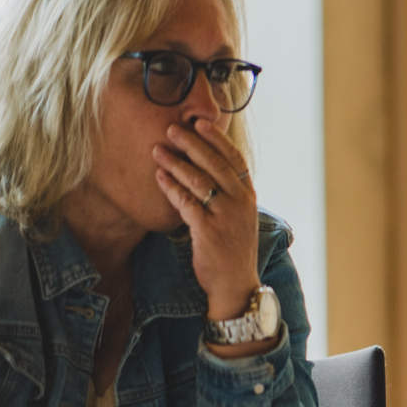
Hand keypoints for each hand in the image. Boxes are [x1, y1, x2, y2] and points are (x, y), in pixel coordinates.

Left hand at [153, 116, 261, 326]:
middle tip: (171, 128)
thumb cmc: (232, 250)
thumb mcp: (238, 218)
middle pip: (215, 164)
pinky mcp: (208, 231)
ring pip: (199, 180)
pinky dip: (171, 188)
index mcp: (248, 197)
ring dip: (176, 163)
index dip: (217, 139)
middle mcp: (240, 203)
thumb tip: (208, 170)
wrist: (235, 284)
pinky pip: (186, 202)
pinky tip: (159, 177)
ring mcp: (226, 216)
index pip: (235, 160)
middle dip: (192, 143)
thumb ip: (228, 195)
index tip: (200, 122)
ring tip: (157, 150)